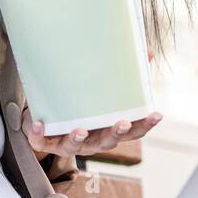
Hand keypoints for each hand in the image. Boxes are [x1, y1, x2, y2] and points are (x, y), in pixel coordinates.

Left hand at [22, 50, 161, 156]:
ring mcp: (67, 143)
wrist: (41, 116)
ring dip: (78, 138)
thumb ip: (122, 73)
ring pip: (75, 146)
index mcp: (107, 129)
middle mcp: (91, 140)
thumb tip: (147, 52)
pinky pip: (41, 140)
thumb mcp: (99, 90)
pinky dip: (41, 133)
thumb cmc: (77, 103)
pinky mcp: (44, 141)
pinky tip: (40, 123)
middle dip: (115, 133)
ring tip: (80, 129)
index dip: (144, 125)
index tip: (157, 114)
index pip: (131, 131)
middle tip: (122, 122)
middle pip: (107, 142)